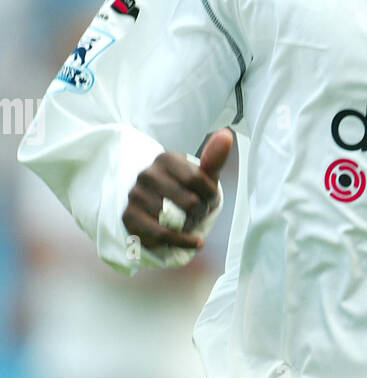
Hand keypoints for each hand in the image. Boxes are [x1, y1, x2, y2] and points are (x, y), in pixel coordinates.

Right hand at [122, 128, 232, 250]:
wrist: (154, 211)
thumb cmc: (184, 191)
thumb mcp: (201, 176)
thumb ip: (214, 159)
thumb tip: (226, 134)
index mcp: (165, 159)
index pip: (198, 179)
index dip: (210, 194)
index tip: (210, 199)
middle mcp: (147, 174)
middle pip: (189, 201)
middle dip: (201, 211)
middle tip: (199, 213)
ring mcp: (136, 196)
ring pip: (176, 218)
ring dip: (190, 226)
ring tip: (188, 222)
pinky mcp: (130, 217)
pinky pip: (162, 234)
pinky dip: (183, 241)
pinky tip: (195, 242)